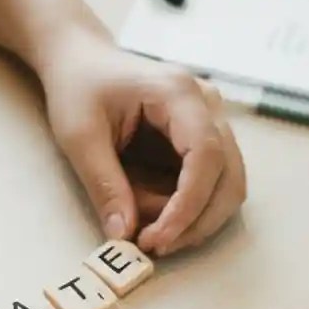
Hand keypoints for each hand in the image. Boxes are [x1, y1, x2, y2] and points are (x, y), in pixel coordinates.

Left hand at [38, 31, 246, 255]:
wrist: (84, 62)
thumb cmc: (79, 89)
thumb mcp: (79, 136)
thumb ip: (104, 184)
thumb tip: (124, 235)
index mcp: (178, 93)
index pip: (206, 155)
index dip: (189, 204)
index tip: (158, 238)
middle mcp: (207, 104)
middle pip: (229, 176)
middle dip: (196, 221)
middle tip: (154, 246)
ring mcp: (212, 121)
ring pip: (227, 186)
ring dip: (194, 220)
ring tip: (149, 232)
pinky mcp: (205, 139)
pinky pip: (212, 184)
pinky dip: (188, 209)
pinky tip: (154, 215)